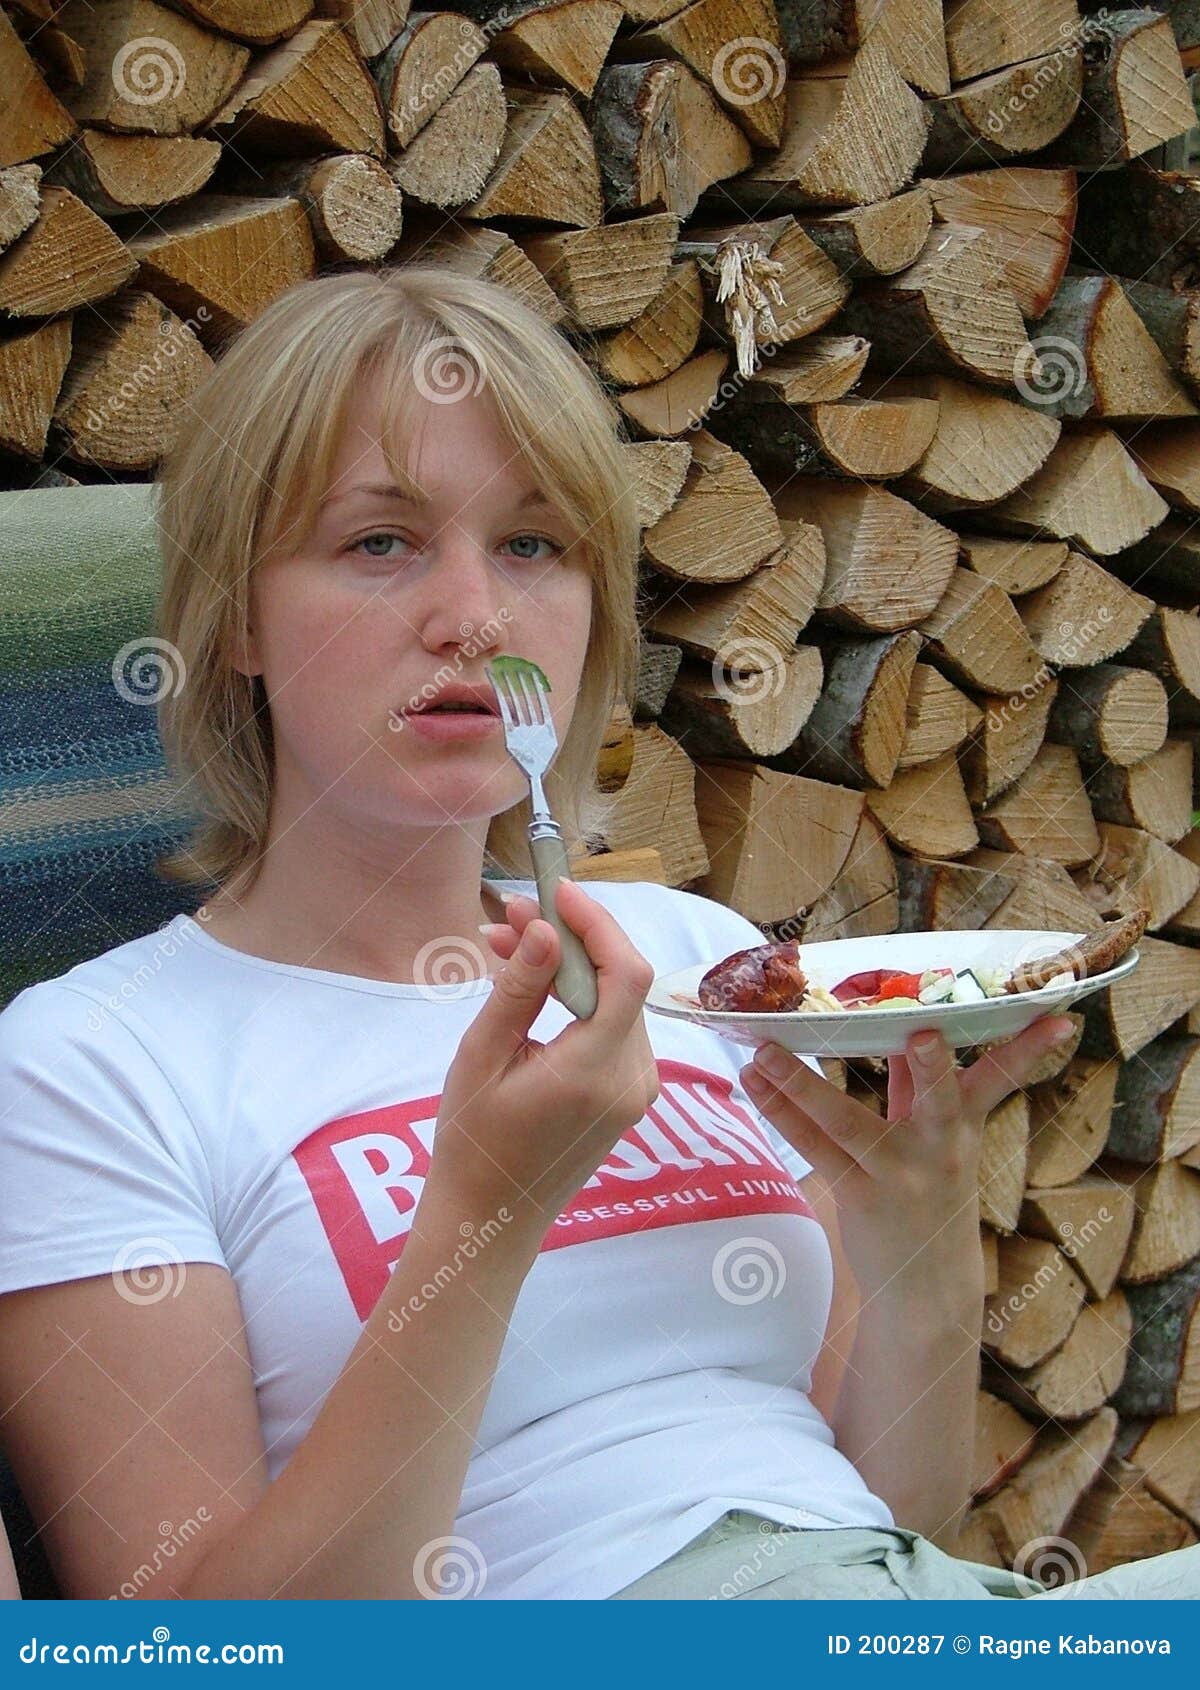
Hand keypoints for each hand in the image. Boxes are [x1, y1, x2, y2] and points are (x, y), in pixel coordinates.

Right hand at [427, 879, 659, 1236]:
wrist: (491, 1218)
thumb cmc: (474, 1144)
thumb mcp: (482, 1058)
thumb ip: (519, 990)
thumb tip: (545, 929)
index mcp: (595, 1073)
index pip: (625, 974)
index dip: (597, 923)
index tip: (556, 892)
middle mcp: (632, 1080)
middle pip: (623, 980)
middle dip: (572, 938)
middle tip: (511, 918)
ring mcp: (639, 1090)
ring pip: (620, 1000)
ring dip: (573, 966)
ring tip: (509, 948)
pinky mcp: (632, 1094)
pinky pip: (616, 1027)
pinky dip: (581, 998)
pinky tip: (536, 987)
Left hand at [738, 1018, 1074, 1291]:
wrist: (927, 1287)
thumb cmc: (929, 1193)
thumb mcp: (938, 1138)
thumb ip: (917, 1085)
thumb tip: (905, 1026)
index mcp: (964, 1126)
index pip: (1000, 1078)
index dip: (1028, 1049)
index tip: (1057, 1018)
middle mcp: (938, 1148)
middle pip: (939, 1100)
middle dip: (933, 1068)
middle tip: (925, 1034)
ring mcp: (899, 1175)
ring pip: (847, 1122)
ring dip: (802, 1083)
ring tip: (765, 1050)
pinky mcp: (860, 1197)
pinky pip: (813, 1149)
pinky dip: (780, 1111)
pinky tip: (753, 1081)